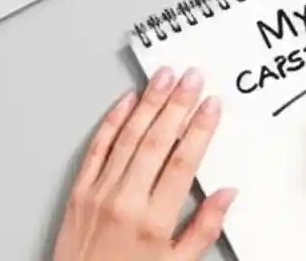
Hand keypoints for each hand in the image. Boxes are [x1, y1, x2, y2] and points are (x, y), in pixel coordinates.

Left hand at [53, 68, 235, 260]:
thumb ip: (204, 228)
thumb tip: (226, 195)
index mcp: (153, 221)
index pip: (183, 162)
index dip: (200, 129)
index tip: (212, 106)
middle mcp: (125, 201)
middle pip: (157, 140)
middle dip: (177, 103)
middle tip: (192, 77)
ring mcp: (99, 192)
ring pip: (128, 136)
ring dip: (148, 102)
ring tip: (164, 76)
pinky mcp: (79, 191)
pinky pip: (97, 147)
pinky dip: (112, 121)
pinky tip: (126, 101)